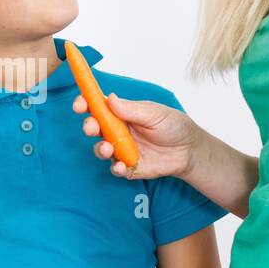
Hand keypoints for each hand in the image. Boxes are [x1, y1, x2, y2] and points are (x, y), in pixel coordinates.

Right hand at [71, 92, 203, 179]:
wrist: (189, 150)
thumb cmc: (173, 126)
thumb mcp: (155, 114)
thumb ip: (132, 109)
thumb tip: (110, 98)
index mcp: (122, 113)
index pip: (98, 107)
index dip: (85, 104)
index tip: (80, 103)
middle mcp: (118, 131)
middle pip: (95, 128)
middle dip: (88, 126)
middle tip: (91, 127)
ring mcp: (121, 149)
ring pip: (101, 149)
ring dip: (100, 149)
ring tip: (109, 149)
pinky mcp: (128, 166)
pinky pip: (115, 169)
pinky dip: (115, 168)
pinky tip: (121, 166)